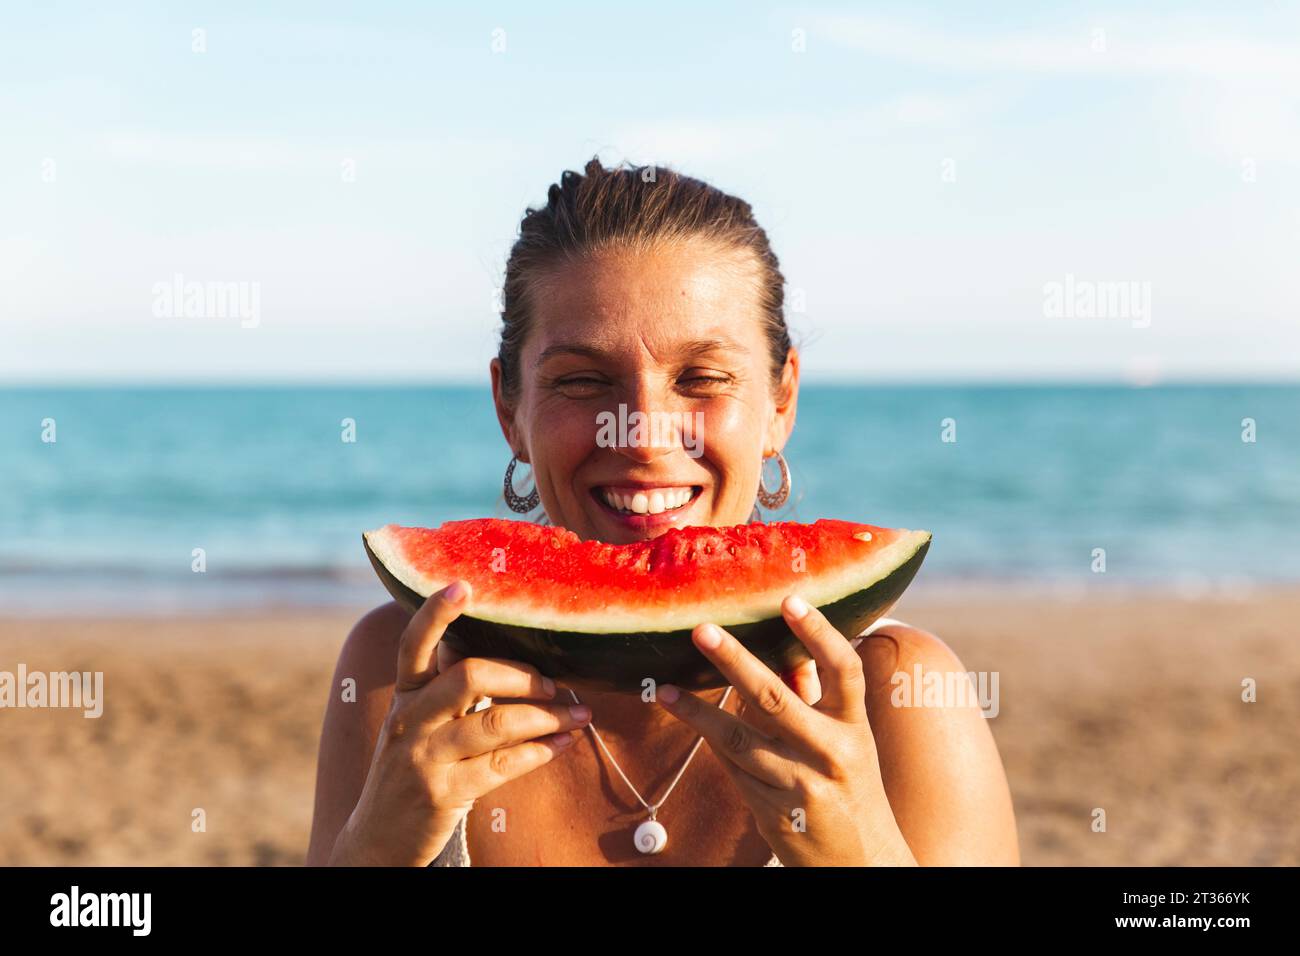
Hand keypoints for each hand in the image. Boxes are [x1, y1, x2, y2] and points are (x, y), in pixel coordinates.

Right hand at [329, 580, 591, 865]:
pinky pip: (503, 765)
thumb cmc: (414, 768)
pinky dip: (540, 751)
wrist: (377, 840)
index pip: (412, 645)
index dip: (434, 613)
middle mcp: (409, 720)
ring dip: (547, 717)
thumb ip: (450, 688)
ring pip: (495, 723)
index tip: (463, 585)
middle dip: (521, 675)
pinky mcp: (444, 792)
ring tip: (579, 714)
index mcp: (405, 695)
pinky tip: (562, 744)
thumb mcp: (418, 723)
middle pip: (467, 676)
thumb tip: (510, 655)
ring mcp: (424, 757)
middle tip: (553, 683)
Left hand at [655, 596, 916, 866]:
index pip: (843, 671)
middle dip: (734, 661)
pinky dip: (713, 743)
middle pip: (775, 699)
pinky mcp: (772, 812)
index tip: (789, 600)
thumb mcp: (848, 741)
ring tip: (665, 691)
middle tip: (701, 630)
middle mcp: (830, 754)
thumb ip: (817, 697)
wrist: (861, 864)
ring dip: (696, 712)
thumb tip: (787, 649)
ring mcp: (799, 786)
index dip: (819, 633)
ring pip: (737, 739)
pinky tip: (689, 719)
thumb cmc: (852, 788)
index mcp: (854, 728)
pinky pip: (733, 768)